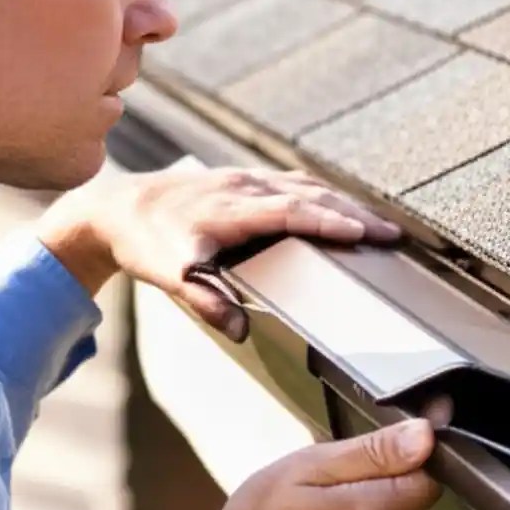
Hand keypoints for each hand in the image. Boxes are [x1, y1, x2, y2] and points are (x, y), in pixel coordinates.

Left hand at [38, 167, 401, 339]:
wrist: (117, 205)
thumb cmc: (144, 241)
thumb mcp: (168, 275)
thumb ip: (206, 301)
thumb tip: (242, 330)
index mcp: (232, 208)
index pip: (294, 212)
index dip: (332, 222)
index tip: (366, 233)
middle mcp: (244, 187)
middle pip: (312, 194)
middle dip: (355, 213)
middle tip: (392, 234)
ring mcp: (246, 179)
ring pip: (307, 184)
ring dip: (345, 201)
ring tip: (377, 223)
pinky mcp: (244, 179)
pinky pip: (294, 181)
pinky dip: (324, 194)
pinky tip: (338, 205)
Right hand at [185, 419, 441, 509]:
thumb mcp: (309, 466)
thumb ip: (372, 451)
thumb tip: (425, 434)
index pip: (432, 469)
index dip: (418, 441)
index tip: (392, 424)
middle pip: (414, 483)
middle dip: (386, 459)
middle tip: (337, 455)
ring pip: (393, 498)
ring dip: (367, 480)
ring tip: (322, 478)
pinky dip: (356, 499)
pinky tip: (321, 498)